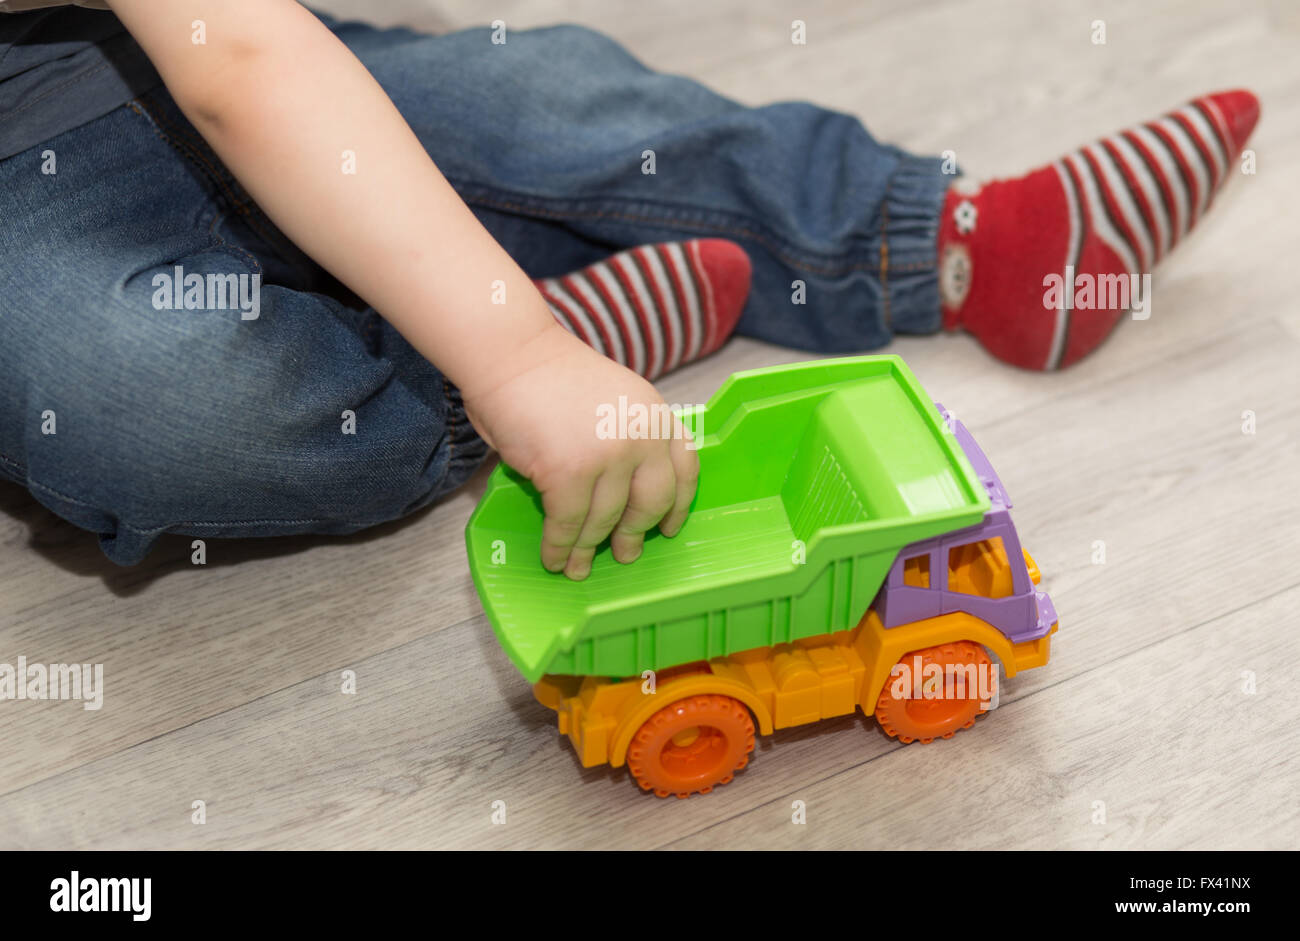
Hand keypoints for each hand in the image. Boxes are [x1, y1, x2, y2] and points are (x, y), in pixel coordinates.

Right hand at [463, 323, 697, 579]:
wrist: (511, 353)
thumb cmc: (550, 376)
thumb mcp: (615, 399)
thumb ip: (628, 436)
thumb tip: (622, 494)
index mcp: (656, 414)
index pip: (685, 468)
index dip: (679, 505)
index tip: (670, 527)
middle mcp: (642, 435)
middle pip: (651, 503)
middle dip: (635, 534)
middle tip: (625, 553)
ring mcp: (609, 456)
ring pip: (606, 520)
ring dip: (589, 549)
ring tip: (577, 567)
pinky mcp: (571, 473)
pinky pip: (568, 524)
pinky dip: (559, 546)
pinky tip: (553, 558)